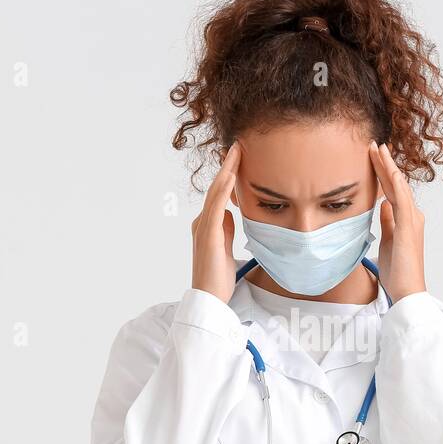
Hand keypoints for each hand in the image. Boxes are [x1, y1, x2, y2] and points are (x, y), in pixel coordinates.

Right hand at [191, 140, 241, 303]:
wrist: (209, 298)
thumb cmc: (218, 278)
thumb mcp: (226, 249)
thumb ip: (227, 231)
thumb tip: (230, 214)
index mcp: (208, 225)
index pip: (220, 195)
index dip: (230, 175)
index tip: (240, 158)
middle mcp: (202, 222)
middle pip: (217, 188)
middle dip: (229, 166)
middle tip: (239, 145)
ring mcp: (203, 227)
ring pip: (216, 192)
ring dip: (227, 170)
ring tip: (237, 151)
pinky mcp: (208, 234)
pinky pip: (216, 206)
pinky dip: (223, 189)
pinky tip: (231, 175)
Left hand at [368, 140, 426, 302]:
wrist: (406, 289)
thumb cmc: (398, 270)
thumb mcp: (388, 240)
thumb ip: (387, 222)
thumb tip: (382, 206)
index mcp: (405, 218)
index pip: (392, 190)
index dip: (382, 172)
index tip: (372, 157)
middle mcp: (412, 215)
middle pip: (395, 183)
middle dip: (385, 163)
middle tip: (374, 145)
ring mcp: (411, 220)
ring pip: (398, 187)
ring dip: (389, 167)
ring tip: (378, 149)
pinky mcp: (408, 228)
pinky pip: (402, 201)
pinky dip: (397, 186)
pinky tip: (391, 172)